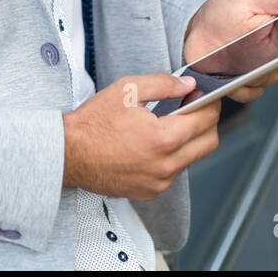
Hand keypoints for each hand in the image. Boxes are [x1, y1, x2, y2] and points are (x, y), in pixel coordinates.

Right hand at [61, 73, 222, 200]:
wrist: (68, 153)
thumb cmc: (93, 123)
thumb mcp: (127, 90)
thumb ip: (164, 84)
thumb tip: (188, 85)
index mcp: (164, 139)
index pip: (207, 120)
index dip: (209, 103)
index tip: (202, 95)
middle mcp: (165, 166)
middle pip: (209, 143)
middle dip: (206, 123)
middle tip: (191, 109)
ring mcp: (158, 183)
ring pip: (192, 158)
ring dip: (188, 141)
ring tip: (165, 125)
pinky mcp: (150, 192)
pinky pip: (172, 173)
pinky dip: (170, 157)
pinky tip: (151, 145)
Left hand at [181, 0, 277, 102]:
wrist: (193, 33)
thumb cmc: (223, 13)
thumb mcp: (251, 0)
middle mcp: (276, 50)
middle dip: (275, 59)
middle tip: (262, 53)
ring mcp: (260, 68)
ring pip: (269, 78)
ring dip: (254, 73)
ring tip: (236, 62)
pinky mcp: (245, 83)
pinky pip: (251, 92)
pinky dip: (240, 88)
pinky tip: (229, 79)